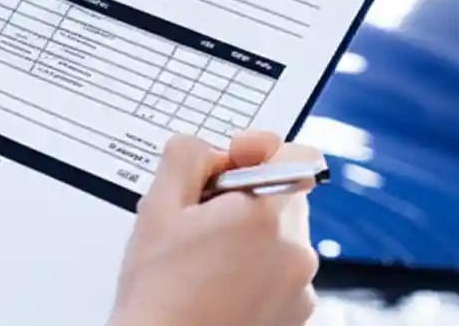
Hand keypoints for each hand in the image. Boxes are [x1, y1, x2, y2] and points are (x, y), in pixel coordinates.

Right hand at [110, 133, 320, 325]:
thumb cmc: (159, 296)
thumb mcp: (157, 207)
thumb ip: (187, 156)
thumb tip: (208, 149)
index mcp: (266, 216)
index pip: (292, 154)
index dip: (254, 152)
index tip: (227, 166)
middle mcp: (296, 252)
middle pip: (281, 197)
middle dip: (245, 199)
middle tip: (200, 221)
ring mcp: (301, 290)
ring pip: (280, 238)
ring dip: (250, 238)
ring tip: (203, 262)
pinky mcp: (296, 317)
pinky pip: (281, 276)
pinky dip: (255, 274)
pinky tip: (216, 288)